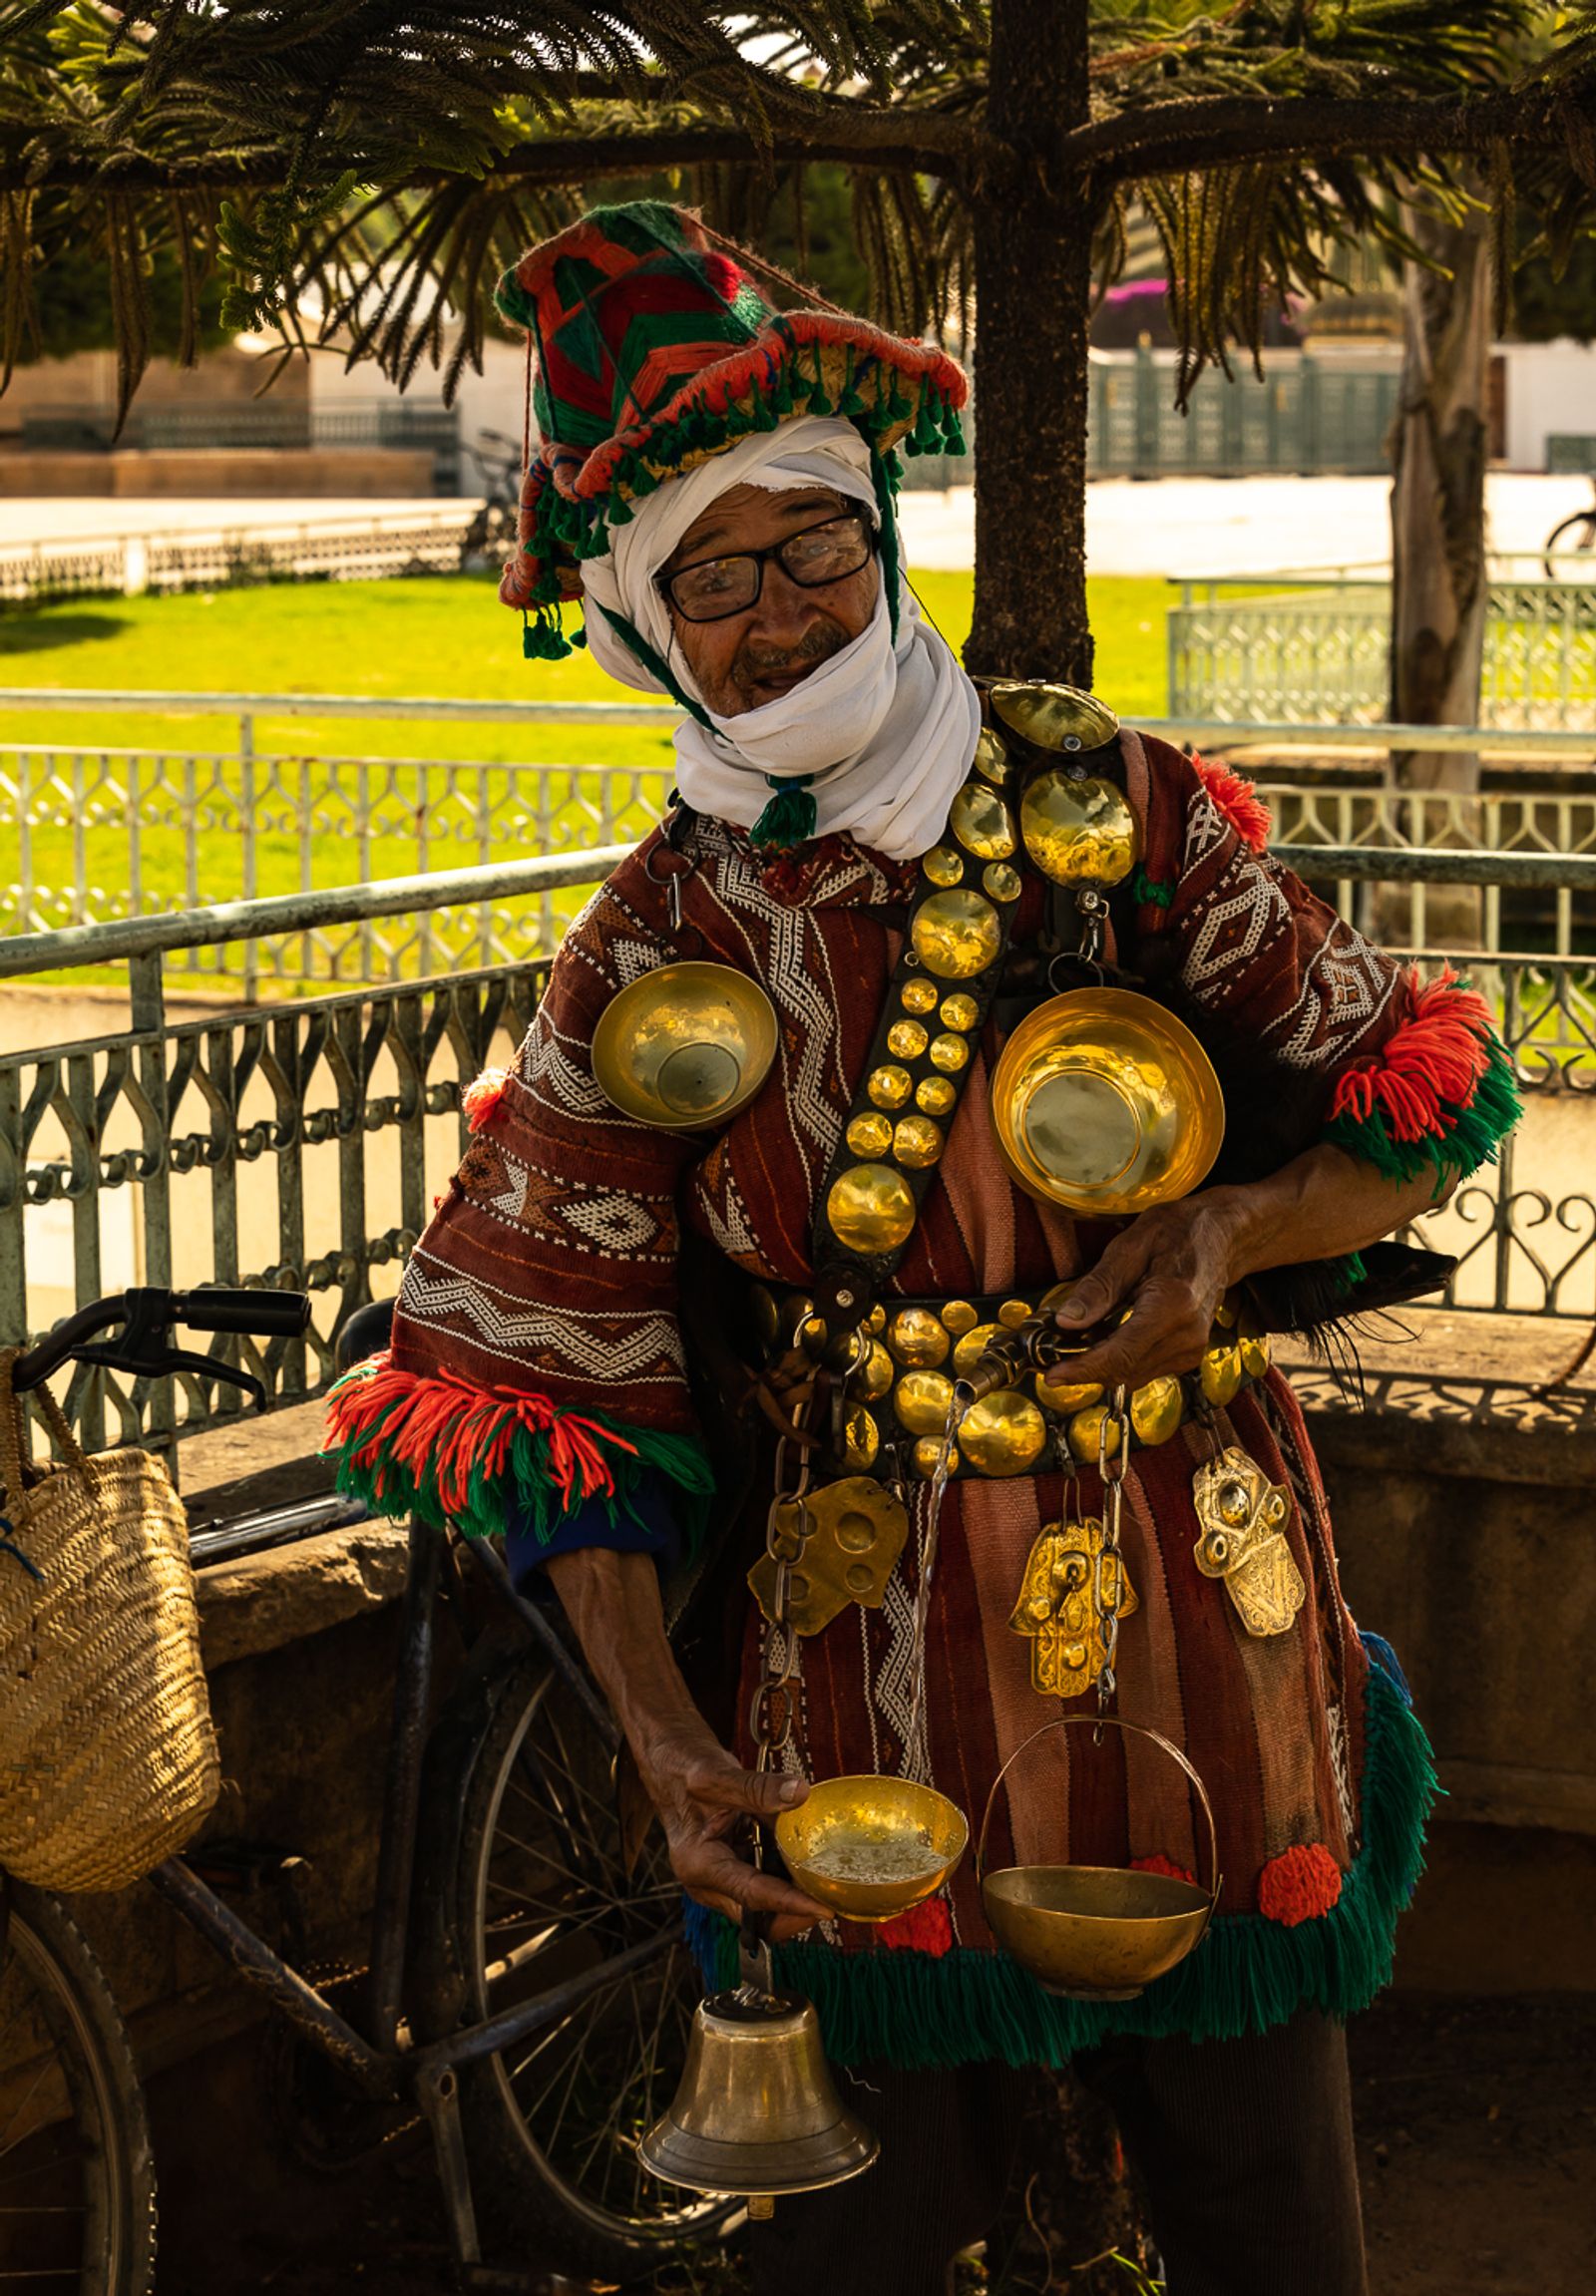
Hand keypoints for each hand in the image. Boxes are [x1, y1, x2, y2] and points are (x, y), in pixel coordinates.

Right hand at [634, 1710, 827, 1940]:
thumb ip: (758, 1788)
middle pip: (756, 1918)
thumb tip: (800, 1792)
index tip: (824, 1911)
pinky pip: (763, 1888)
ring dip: (792, 1901)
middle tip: (833, 1900)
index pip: (752, 1895)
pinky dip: (786, 1881)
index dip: (791, 1905)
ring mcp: (718, 1881)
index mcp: (699, 1865)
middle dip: (794, 1915)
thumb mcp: (718, 1775)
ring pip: (762, 1909)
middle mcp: (706, 1883)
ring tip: (827, 1885)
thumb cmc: (686, 1770)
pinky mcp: (731, 1872)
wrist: (672, 1766)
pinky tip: (808, 1864)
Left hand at [1042, 1195, 1242, 1392]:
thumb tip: (1065, 1322)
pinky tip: (1105, 1339)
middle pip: (1125, 1371)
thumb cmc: (1176, 1233)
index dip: (1083, 1369)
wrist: (1222, 1238)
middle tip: (1050, 1358)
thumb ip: (1098, 1287)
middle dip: (1085, 1369)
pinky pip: (1145, 1369)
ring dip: (1100, 1367)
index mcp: (1173, 1305)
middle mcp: (1188, 1336)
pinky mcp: (1190, 1355)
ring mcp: (1193, 1349)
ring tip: (1075, 1344)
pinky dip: (1119, 1361)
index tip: (1051, 1375)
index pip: (1121, 1354)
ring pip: (1133, 1376)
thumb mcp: (1130, 1247)